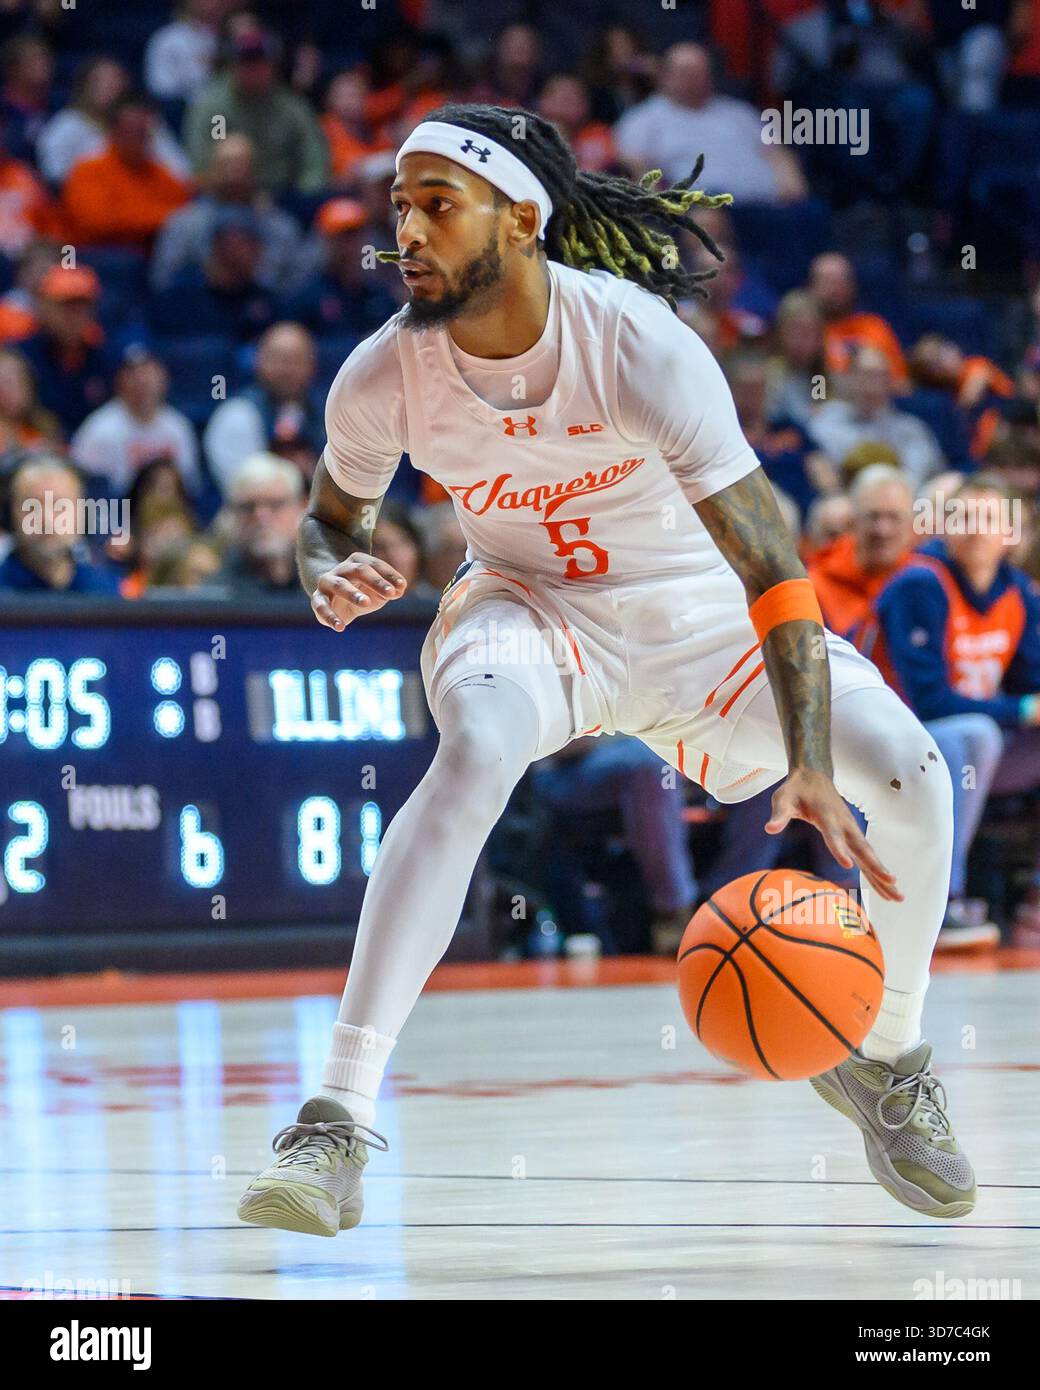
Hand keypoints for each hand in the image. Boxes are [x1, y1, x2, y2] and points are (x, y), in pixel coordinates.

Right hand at [310, 553, 406, 631]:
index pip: (374, 564)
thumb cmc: (363, 594)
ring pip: (339, 585)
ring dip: (353, 593)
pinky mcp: (318, 599)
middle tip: (390, 594)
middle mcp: (341, 569)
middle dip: (376, 582)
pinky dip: (330, 617)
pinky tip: (340, 627)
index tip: (402, 586)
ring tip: (367, 603)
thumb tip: (400, 589)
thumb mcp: (379, 593)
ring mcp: (327, 582)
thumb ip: (391, 590)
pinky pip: (321, 606)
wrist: (337, 604)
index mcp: (357, 562)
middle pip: (358, 570)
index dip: (389, 574)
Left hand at [765, 768, 902, 901]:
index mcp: (826, 815)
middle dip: (876, 867)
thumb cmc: (796, 789)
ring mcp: (851, 830)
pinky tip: (886, 887)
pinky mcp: (852, 835)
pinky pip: (866, 855)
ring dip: (882, 875)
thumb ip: (779, 814)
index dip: (839, 849)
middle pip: (862, 849)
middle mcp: (844, 824)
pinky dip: (877, 871)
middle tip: (891, 884)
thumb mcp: (783, 798)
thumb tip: (769, 828)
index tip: (848, 866)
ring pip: (869, 855)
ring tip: (897, 896)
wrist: (814, 775)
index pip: (833, 835)